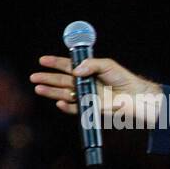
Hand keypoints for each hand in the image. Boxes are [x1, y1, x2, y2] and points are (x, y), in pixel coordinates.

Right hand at [30, 55, 162, 127]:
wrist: (136, 95)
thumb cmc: (123, 78)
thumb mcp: (107, 65)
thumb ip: (91, 64)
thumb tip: (75, 71)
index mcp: (86, 71)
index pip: (67, 66)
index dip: (54, 63)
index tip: (42, 60)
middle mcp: (84, 83)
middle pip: (61, 80)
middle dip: (47, 78)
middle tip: (34, 77)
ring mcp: (86, 96)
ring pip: (65, 94)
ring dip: (51, 92)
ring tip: (38, 89)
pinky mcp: (91, 107)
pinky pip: (75, 108)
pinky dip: (67, 106)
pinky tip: (60, 103)